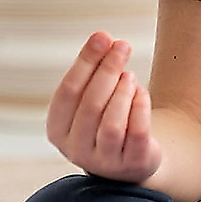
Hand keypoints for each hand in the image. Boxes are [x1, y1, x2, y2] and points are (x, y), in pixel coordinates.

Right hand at [46, 31, 162, 183]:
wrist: (135, 156)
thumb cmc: (109, 118)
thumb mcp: (95, 96)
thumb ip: (94, 70)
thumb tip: (102, 37)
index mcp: (58, 129)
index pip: (67, 91)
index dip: (85, 62)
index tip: (102, 36)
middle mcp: (76, 150)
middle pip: (90, 105)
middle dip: (107, 70)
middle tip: (123, 46)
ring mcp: (104, 161)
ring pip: (111, 124)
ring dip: (122, 93)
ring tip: (130, 75)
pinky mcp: (132, 165)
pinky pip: (136, 133)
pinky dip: (140, 108)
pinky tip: (142, 92)